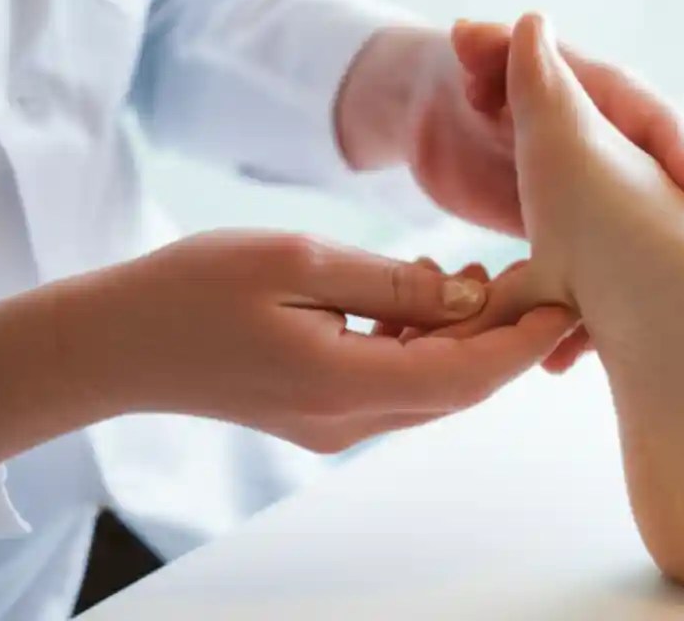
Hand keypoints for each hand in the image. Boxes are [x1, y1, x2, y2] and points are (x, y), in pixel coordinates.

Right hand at [0, 231, 576, 461]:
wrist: (117, 342)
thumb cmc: (194, 287)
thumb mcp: (299, 259)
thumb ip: (392, 281)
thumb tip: (468, 292)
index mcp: (346, 382)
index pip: (468, 375)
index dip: (524, 342)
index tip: (566, 303)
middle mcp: (350, 419)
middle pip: (461, 388)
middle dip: (509, 340)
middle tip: (544, 282)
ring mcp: (336, 424)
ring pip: (433, 388)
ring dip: (468, 342)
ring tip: (493, 280)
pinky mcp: (324, 413)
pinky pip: (398, 383)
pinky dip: (427, 347)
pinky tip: (430, 296)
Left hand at [336, 20, 683, 371]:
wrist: (445, 118)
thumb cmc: (470, 75)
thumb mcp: (476, 60)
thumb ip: (481, 52)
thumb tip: (473, 33)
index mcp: (609, 102)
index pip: (659, 122)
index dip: (683, 155)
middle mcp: (620, 154)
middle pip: (662, 200)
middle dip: (672, 244)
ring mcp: (603, 203)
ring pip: (631, 254)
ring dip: (620, 297)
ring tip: (601, 337)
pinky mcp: (577, 245)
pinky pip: (591, 284)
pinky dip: (579, 318)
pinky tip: (561, 356)